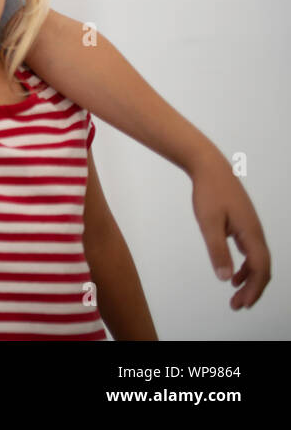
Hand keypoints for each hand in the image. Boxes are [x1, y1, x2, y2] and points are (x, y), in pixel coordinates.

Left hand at [189, 153, 270, 308]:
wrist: (210, 167)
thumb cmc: (209, 193)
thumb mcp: (209, 223)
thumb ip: (217, 250)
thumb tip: (225, 277)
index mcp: (251, 234)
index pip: (261, 269)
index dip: (254, 289)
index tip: (242, 304)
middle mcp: (256, 232)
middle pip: (262, 267)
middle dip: (253, 289)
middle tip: (237, 305)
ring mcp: (251, 228)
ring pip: (257, 259)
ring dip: (249, 278)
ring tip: (234, 292)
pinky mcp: (243, 223)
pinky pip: (250, 250)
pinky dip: (245, 264)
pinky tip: (233, 272)